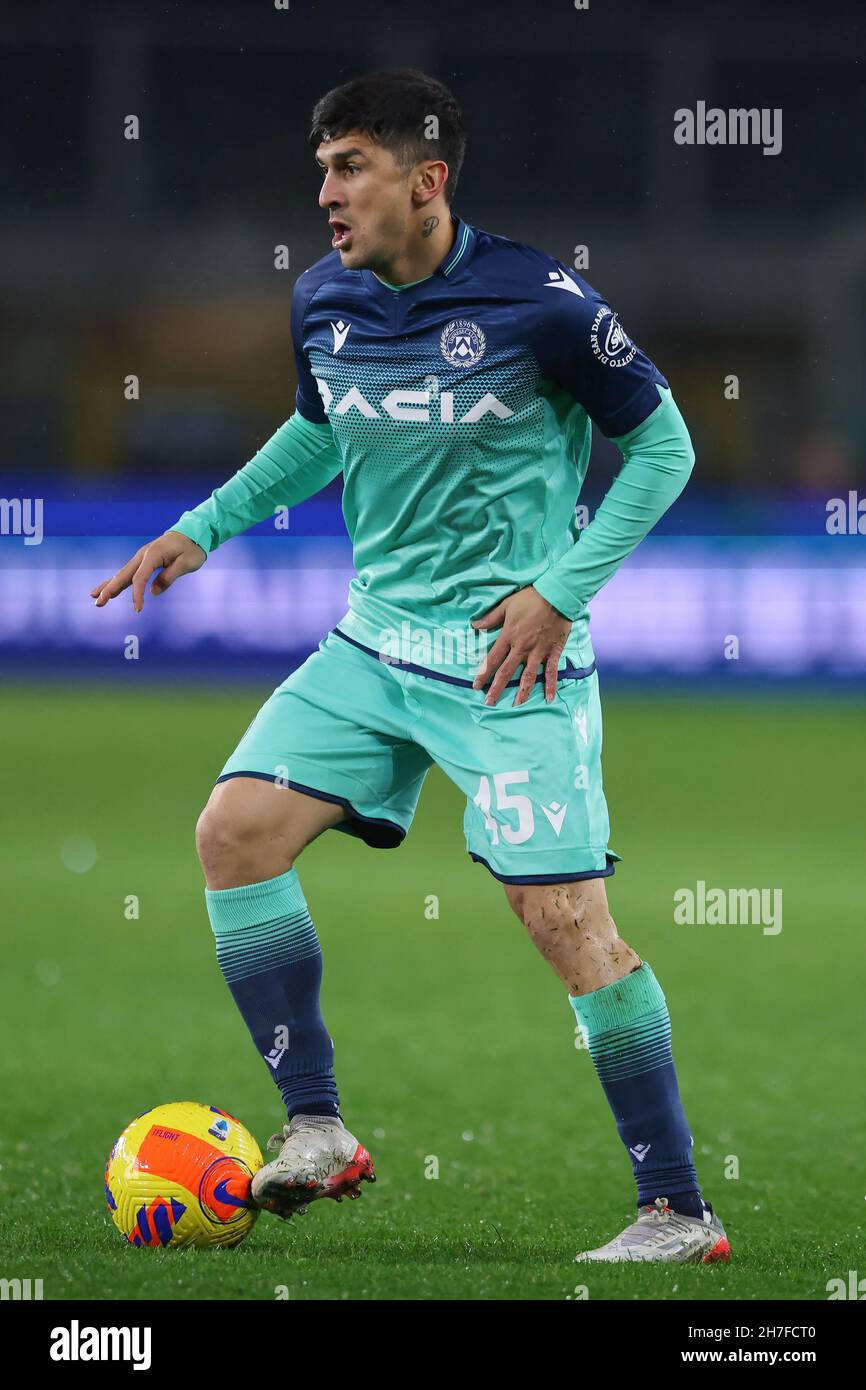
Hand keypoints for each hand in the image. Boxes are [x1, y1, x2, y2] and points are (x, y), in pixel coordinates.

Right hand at [90, 530, 205, 613]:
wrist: (191, 533)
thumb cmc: (191, 549)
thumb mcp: (186, 564)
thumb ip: (169, 577)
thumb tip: (153, 592)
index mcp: (153, 555)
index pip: (140, 578)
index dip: (137, 595)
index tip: (138, 610)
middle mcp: (142, 555)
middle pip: (123, 575)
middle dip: (110, 589)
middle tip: (98, 602)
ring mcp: (140, 557)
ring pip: (121, 574)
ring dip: (108, 586)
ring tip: (94, 597)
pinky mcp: (142, 561)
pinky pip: (127, 573)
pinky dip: (116, 581)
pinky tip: (108, 590)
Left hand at [471, 586, 572, 705]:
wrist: (557, 595)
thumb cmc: (531, 598)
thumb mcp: (506, 605)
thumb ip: (491, 618)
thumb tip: (474, 626)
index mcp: (509, 636)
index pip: (492, 659)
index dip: (483, 674)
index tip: (476, 686)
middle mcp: (522, 648)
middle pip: (506, 672)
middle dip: (497, 689)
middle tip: (489, 703)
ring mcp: (538, 652)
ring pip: (528, 676)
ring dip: (521, 692)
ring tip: (516, 706)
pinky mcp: (553, 652)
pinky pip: (551, 672)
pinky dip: (550, 686)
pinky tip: (549, 698)